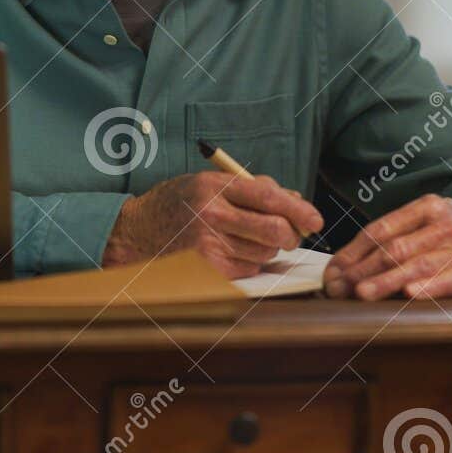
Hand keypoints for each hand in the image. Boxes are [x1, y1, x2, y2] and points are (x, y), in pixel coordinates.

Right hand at [103, 171, 324, 278]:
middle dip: (290, 235)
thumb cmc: (179, 203)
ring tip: (246, 239)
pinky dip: (250, 264)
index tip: (316, 220)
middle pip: (274, 230)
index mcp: (216, 186)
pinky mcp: (206, 269)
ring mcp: (208, 244)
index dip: (299, 210)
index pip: (269, 197)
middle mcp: (212, 214)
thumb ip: (254, 188)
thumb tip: (296, 201)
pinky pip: (248, 270)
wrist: (136, 232)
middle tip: (289, 235)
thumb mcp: (211, 182)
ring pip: (264, 254)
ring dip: (266, 250)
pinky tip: (232, 252)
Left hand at [323, 196, 451, 300]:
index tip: (334, 271)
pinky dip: (429, 288)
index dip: (354, 252)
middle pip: (396, 248)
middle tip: (339, 287)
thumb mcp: (427, 218)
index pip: (381, 229)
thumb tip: (345, 265)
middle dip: (363, 270)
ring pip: (417, 265)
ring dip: (387, 281)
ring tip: (362, 293)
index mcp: (427, 207)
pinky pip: (450, 282)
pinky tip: (410, 294)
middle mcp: (444, 225)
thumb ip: (393, 235)